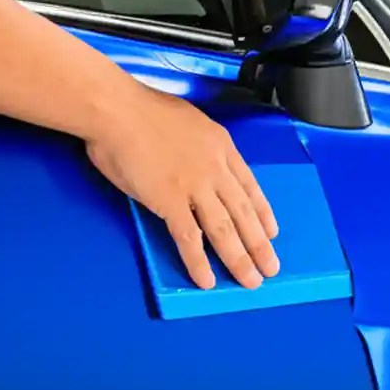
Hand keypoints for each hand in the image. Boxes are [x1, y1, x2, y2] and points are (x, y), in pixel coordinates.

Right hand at [86, 85, 279, 289]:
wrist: (117, 109)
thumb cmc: (142, 110)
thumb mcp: (190, 122)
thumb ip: (201, 146)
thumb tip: (197, 163)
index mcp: (221, 146)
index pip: (250, 186)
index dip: (263, 213)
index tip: (272, 232)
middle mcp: (215, 168)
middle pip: (243, 213)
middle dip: (259, 244)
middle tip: (271, 267)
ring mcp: (194, 186)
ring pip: (224, 229)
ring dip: (239, 258)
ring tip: (251, 280)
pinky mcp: (169, 201)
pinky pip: (189, 238)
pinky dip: (199, 262)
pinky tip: (207, 280)